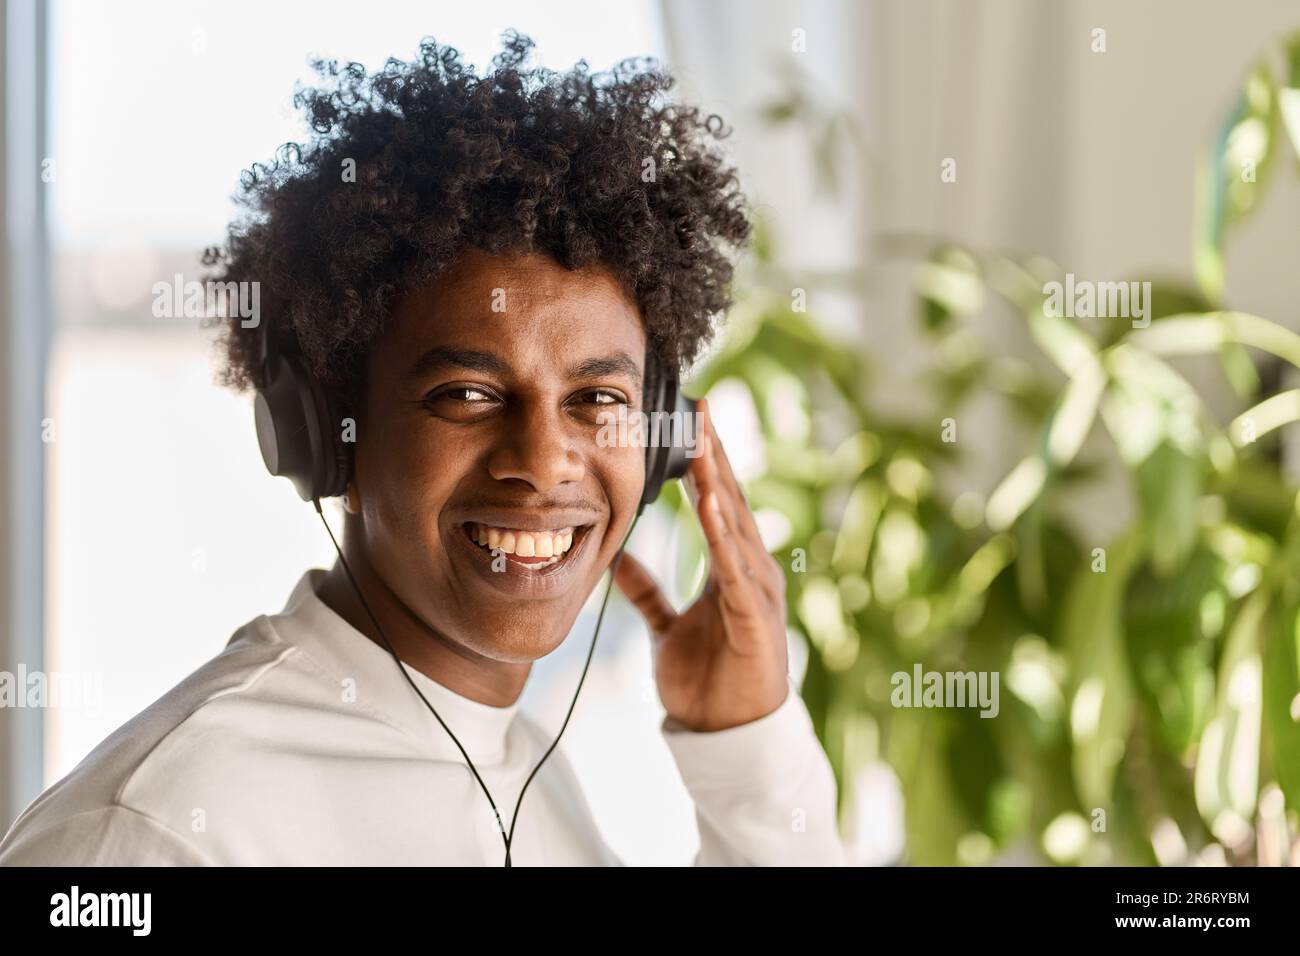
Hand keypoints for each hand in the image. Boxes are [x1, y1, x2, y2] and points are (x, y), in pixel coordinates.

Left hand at [614, 397, 790, 730]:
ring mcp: (755, 591)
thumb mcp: (668, 625)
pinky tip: (709, 503)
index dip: (703, 461)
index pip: (716, 502)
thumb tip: (616, 558)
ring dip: (716, 481)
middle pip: (729, 500)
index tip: (689, 419)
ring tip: (700, 440)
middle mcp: (750, 570)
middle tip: (698, 405)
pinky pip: (734, 569)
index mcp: (731, 568)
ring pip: (734, 525)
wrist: (727, 734)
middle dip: (713, 453)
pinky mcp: (753, 618)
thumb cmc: (708, 680)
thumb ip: (647, 591)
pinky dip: (721, 534)